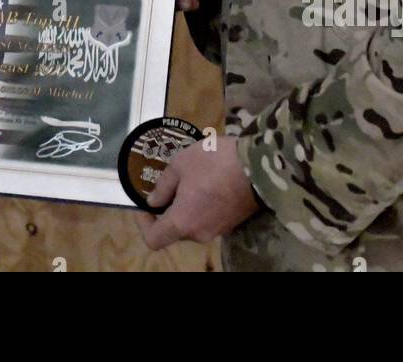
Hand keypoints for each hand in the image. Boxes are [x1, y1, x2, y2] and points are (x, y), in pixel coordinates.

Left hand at [135, 137, 259, 250]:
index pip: (153, 240)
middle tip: (168, 186)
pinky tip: (207, 184)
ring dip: (186, 208)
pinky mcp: (232, 223)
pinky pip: (208, 219)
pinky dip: (202, 207)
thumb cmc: (214, 162)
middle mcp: (199, 234)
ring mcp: (218, 230)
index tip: (145, 205)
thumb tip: (153, 201)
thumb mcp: (181, 164)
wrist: (259, 165)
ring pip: (192, 224)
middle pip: (174, 231)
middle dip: (167, 211)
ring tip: (189, 180)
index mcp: (182, 222)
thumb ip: (163, 186)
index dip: (143, 224)